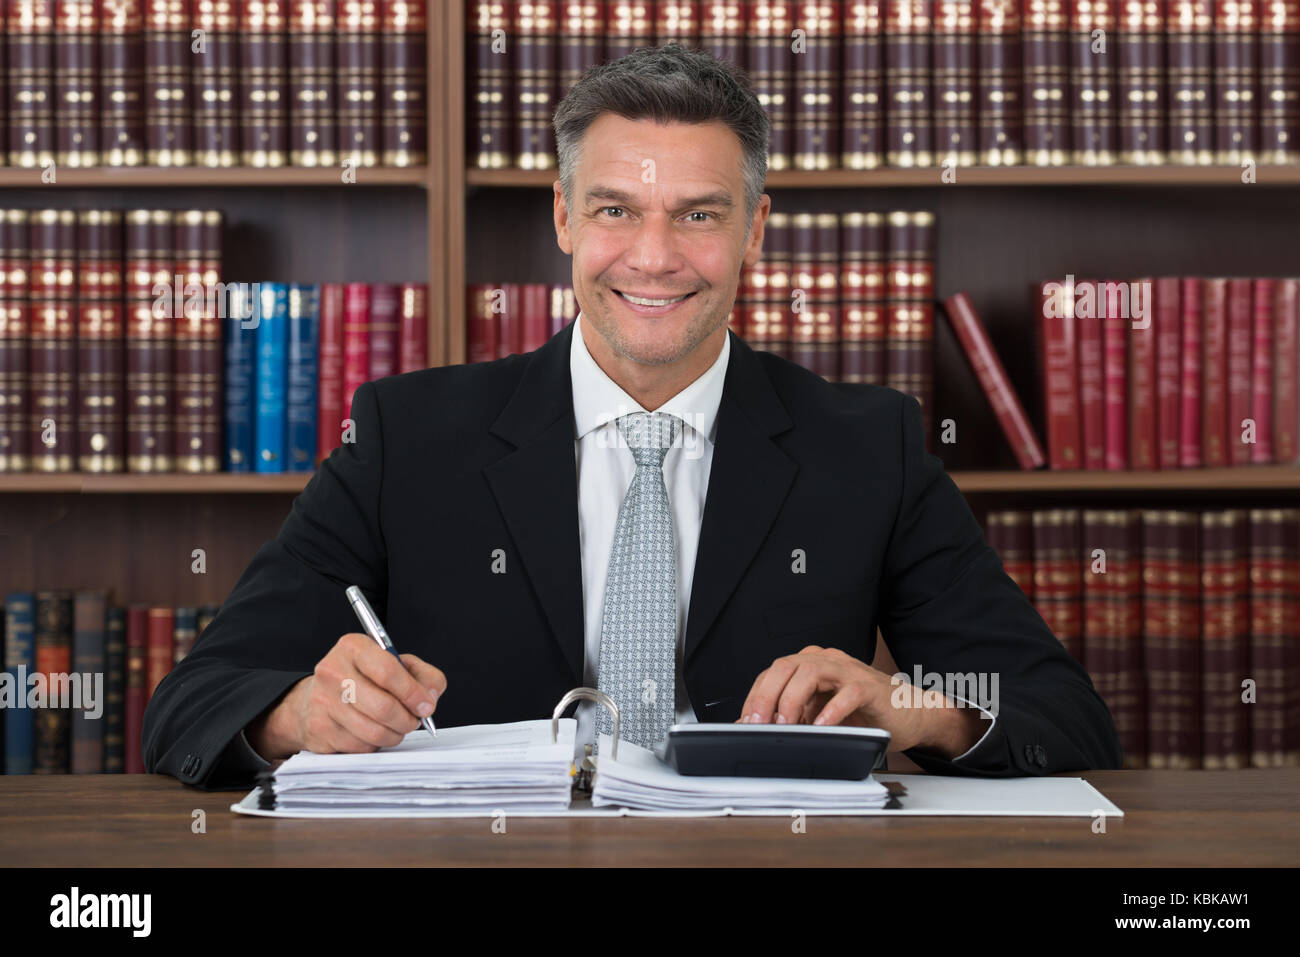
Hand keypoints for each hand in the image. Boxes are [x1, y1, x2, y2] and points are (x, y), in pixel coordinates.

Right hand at [247, 633, 445, 759]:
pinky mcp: (319, 728)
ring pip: (373, 731)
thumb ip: (423, 676)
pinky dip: (374, 744)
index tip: (426, 706)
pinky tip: (373, 732)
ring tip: (396, 727)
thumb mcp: (397, 664)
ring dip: (394, 734)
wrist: (319, 696)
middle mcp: (333, 671)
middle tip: (414, 721)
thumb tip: (430, 698)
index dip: (413, 693)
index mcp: (353, 647)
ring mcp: (322, 701)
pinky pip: (359, 746)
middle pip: (382, 707)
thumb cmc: (364, 678)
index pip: (387, 671)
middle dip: (407, 720)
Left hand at [736, 645, 984, 756]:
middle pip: (785, 666)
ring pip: (810, 673)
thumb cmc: (864, 713)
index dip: (755, 696)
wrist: (910, 712)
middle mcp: (826, 660)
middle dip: (766, 696)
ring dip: (791, 701)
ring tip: (786, 726)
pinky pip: (846, 694)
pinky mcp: (868, 687)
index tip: (745, 721)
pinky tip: (821, 727)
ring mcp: (847, 671)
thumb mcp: (820, 713)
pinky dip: (830, 711)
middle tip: (758, 724)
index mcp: (810, 663)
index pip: (773, 672)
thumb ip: (795, 715)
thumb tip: (759, 728)